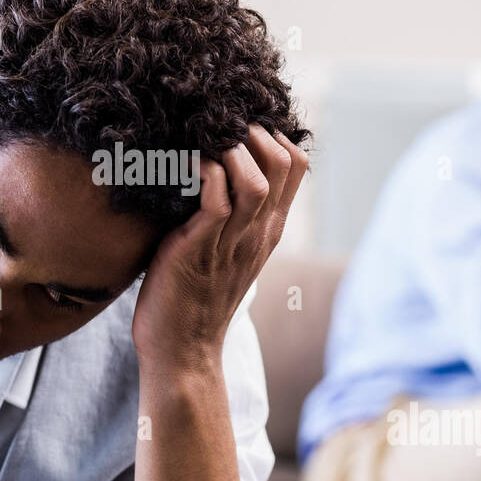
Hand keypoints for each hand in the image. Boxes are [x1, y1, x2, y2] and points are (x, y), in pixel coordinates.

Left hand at [131, 124, 307, 372]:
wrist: (182, 352)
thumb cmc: (194, 296)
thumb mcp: (226, 248)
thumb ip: (233, 213)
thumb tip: (214, 169)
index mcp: (269, 229)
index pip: (297, 166)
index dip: (273, 134)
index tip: (238, 127)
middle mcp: (259, 232)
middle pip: (284, 163)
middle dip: (254, 132)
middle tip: (219, 128)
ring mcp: (233, 242)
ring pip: (256, 179)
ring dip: (230, 151)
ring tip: (204, 145)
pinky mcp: (200, 249)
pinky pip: (215, 198)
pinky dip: (201, 173)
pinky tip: (183, 168)